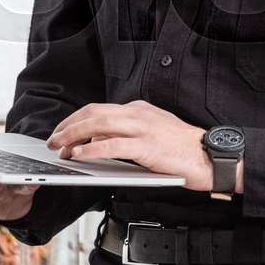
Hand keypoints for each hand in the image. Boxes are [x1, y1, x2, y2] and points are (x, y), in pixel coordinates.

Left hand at [46, 100, 241, 194]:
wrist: (211, 156)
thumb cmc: (185, 149)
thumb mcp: (155, 133)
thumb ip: (129, 134)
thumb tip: (100, 144)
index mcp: (140, 109)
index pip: (99, 109)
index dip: (76, 120)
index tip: (62, 131)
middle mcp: (139, 114)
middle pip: (93, 113)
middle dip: (68, 126)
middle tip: (53, 139)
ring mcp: (143, 129)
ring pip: (97, 125)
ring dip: (72, 136)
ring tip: (59, 148)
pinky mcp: (146, 146)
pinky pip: (110, 146)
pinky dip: (90, 150)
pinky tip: (78, 156)